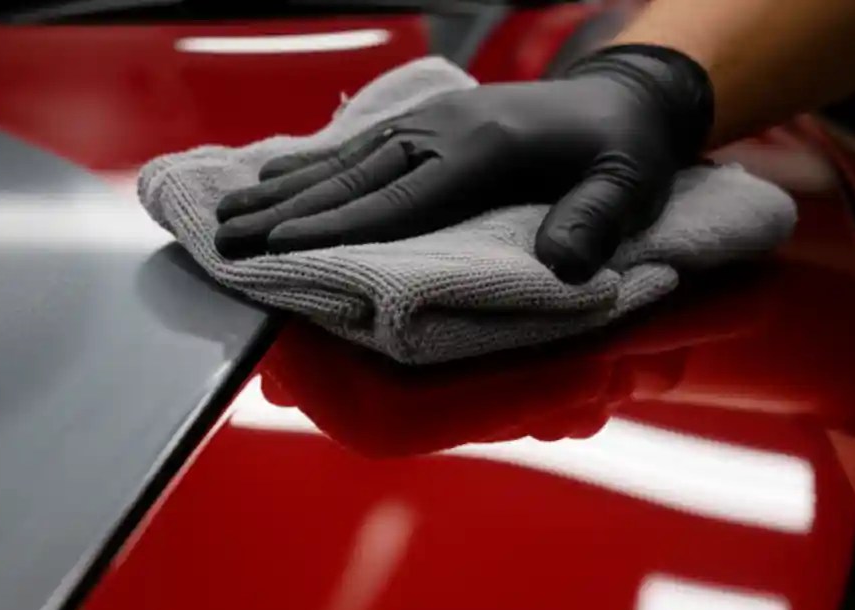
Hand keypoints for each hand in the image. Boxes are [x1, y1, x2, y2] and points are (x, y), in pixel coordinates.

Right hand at [215, 44, 713, 282]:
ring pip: (343, 160)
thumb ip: (598, 220)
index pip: (397, 199)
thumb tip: (565, 264)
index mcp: (483, 150)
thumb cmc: (622, 154)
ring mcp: (429, 123)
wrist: (621, 99)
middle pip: (352, 178)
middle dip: (284, 212)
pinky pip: (356, 147)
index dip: (335, 226)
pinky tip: (271, 179)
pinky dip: (309, 167)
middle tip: (225, 238)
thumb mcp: (629, 184)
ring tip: (226, 213)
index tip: (277, 247)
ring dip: (282, 189)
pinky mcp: (426, 126)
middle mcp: (442, 131)